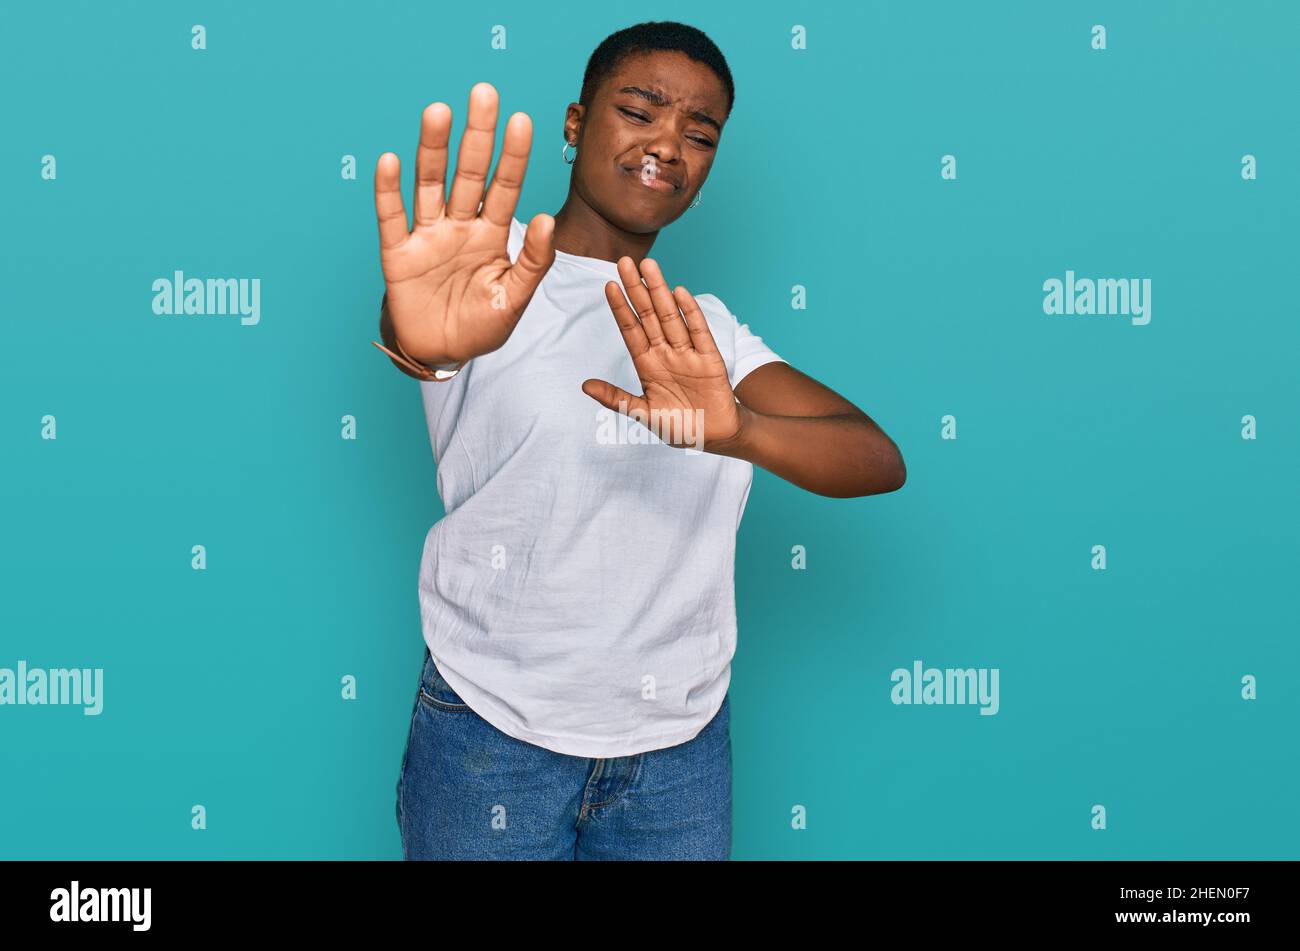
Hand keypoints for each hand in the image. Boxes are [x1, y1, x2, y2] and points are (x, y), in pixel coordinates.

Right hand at [374, 83, 555, 365]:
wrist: (440, 353)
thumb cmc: (481, 325)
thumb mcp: (515, 299)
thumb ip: (533, 263)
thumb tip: (549, 220)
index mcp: (492, 235)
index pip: (504, 187)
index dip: (512, 155)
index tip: (521, 119)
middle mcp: (459, 226)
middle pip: (468, 173)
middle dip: (476, 135)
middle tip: (484, 93)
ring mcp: (428, 236)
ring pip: (429, 185)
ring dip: (432, 150)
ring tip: (438, 112)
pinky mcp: (398, 254)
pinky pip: (392, 218)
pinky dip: (389, 191)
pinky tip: (390, 161)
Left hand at [581, 257, 743, 452]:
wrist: (714, 437)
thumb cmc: (678, 426)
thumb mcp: (642, 414)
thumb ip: (615, 399)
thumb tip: (584, 385)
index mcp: (647, 365)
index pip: (630, 330)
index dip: (620, 308)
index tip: (608, 285)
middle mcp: (665, 353)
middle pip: (648, 315)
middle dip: (636, 289)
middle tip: (624, 261)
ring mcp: (687, 353)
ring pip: (670, 316)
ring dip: (660, 291)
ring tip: (649, 266)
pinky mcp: (709, 358)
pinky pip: (698, 331)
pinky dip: (690, 313)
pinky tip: (679, 293)